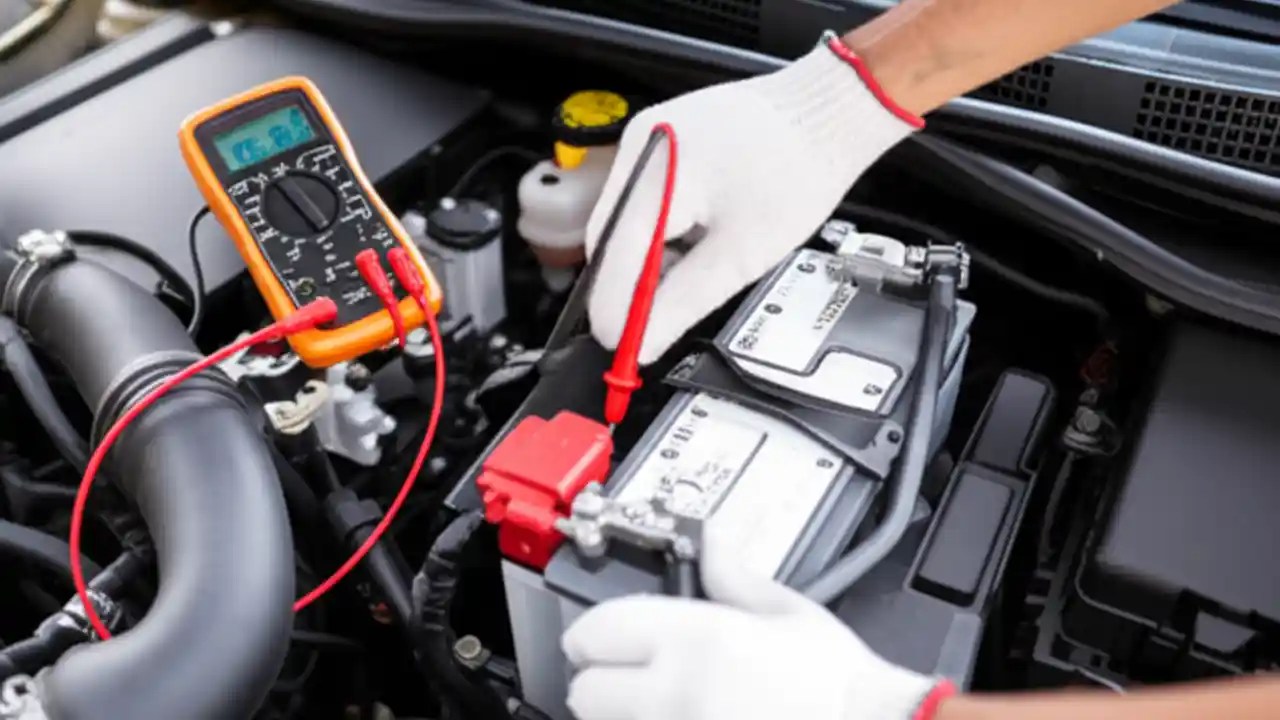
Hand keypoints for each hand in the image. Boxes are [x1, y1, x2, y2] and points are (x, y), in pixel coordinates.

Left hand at [561, 526, 951, 719]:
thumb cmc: (843, 688)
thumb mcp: (790, 614)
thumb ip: (735, 578)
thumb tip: (714, 542)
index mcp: (697, 641)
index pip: (596, 632)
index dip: (592, 634)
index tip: (600, 638)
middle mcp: (675, 694)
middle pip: (585, 691)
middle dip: (599, 680)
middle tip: (622, 677)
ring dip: (621, 714)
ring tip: (660, 704)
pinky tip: (680, 719)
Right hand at [585, 37, 920, 363]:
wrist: (828, 110)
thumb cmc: (800, 168)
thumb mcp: (741, 254)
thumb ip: (682, 303)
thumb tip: (642, 344)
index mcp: (657, 172)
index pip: (614, 258)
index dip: (614, 309)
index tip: (622, 348)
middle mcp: (640, 146)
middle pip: (610, 240)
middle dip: (628, 286)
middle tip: (651, 326)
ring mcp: (648, 139)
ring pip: (624, 221)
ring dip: (646, 258)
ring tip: (695, 270)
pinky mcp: (661, 139)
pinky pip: (642, 197)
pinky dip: (659, 230)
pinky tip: (695, 240)